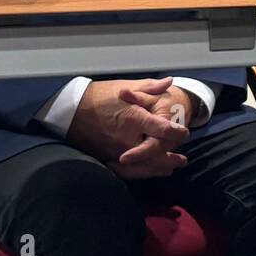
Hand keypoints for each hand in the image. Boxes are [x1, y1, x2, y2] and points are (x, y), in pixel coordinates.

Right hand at [67, 77, 189, 175]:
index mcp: (134, 119)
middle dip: (171, 157)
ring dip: (159, 168)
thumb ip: (149, 87)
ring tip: (171, 168)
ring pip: (143, 166)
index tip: (184, 133)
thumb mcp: (125, 86)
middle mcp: (127, 138)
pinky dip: (141, 173)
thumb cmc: (99, 96)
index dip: (177, 133)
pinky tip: (148, 173)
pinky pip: (127, 172)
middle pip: (156, 153)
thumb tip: (169, 82)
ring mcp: (117, 151)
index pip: (163, 130)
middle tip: (182, 159)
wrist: (71, 111)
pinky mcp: (107, 158)